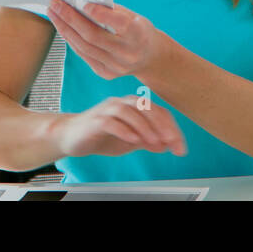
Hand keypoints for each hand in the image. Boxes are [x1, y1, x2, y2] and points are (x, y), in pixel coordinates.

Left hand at [47, 0, 166, 80]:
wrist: (150, 58)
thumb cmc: (139, 31)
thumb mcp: (133, 16)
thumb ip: (111, 11)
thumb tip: (82, 1)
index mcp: (138, 34)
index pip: (118, 24)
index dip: (100, 14)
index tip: (83, 4)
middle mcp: (127, 53)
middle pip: (93, 36)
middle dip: (70, 19)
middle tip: (56, 5)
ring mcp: (116, 66)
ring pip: (84, 47)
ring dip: (65, 29)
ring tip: (54, 14)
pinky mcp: (106, 73)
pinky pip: (83, 55)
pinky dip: (71, 40)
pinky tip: (63, 28)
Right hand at [54, 95, 186, 158]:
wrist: (72, 136)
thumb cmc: (102, 135)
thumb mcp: (130, 140)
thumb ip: (148, 140)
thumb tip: (166, 145)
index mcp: (133, 106)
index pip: (158, 112)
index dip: (172, 129)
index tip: (180, 148)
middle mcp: (121, 103)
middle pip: (146, 107)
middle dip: (162, 126)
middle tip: (171, 143)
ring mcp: (107, 109)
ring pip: (129, 111)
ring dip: (144, 127)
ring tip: (154, 143)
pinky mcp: (95, 120)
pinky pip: (110, 121)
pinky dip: (124, 130)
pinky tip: (133, 141)